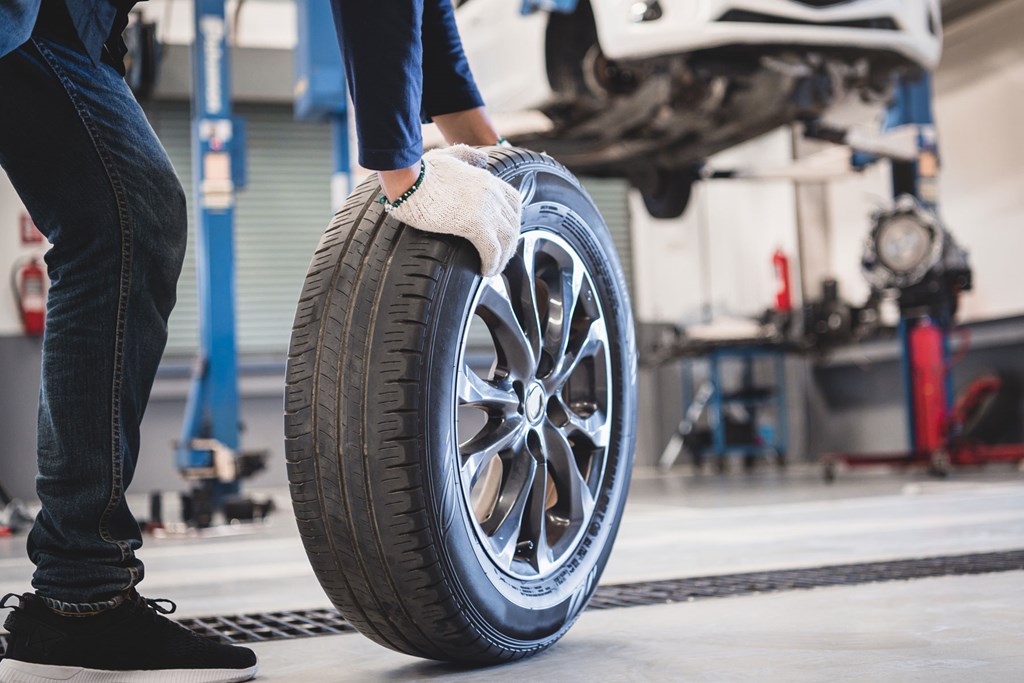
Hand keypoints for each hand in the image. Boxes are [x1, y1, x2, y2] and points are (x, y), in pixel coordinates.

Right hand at [387, 145, 521, 276]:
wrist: (410, 181)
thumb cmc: (422, 171)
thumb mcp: (449, 156)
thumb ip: (468, 154)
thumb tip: (483, 158)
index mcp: (488, 179)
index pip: (514, 201)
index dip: (512, 220)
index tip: (505, 233)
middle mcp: (493, 194)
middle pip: (513, 223)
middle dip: (509, 243)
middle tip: (500, 257)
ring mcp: (487, 209)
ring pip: (507, 240)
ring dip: (502, 258)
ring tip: (493, 269)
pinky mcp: (476, 225)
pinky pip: (493, 251)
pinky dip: (492, 264)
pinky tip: (485, 271)